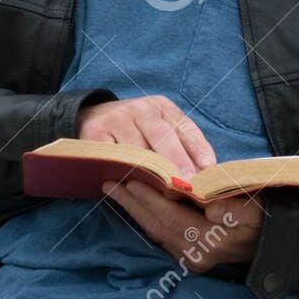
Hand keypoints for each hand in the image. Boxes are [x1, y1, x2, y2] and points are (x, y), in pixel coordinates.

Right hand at [77, 94, 215, 179]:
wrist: (90, 117)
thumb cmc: (134, 131)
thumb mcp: (159, 129)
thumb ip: (180, 146)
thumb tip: (205, 173)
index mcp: (162, 106)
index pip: (184, 127)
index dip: (197, 149)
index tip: (208, 170)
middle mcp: (140, 109)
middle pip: (162, 135)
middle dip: (177, 161)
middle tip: (187, 184)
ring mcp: (116, 119)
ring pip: (137, 147)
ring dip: (151, 172)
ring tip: (165, 192)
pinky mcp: (94, 133)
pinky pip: (112, 155)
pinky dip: (123, 171)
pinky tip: (133, 186)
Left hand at [101, 183, 263, 273]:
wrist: (275, 241)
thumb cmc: (264, 217)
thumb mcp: (255, 209)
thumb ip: (234, 209)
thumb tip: (210, 206)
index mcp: (211, 242)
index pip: (171, 217)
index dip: (149, 198)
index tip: (130, 180)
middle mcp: (196, 256)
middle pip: (157, 226)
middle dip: (132, 204)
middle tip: (110, 183)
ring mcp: (191, 260)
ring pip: (155, 232)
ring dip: (135, 211)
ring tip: (116, 191)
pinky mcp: (189, 259)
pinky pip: (162, 236)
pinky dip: (147, 219)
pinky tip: (136, 205)